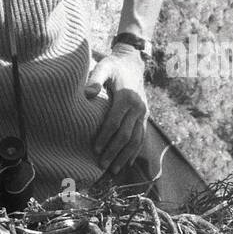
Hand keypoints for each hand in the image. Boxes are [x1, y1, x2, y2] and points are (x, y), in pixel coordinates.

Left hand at [85, 47, 148, 174]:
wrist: (133, 63)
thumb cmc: (114, 66)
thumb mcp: (104, 66)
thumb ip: (95, 78)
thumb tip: (87, 94)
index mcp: (126, 97)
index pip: (114, 122)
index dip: (105, 137)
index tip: (95, 149)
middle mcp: (138, 107)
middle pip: (126, 134)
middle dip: (114, 151)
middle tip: (102, 165)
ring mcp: (143, 113)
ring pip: (136, 139)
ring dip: (125, 156)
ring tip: (114, 170)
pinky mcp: (145, 116)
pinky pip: (142, 136)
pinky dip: (135, 151)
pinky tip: (127, 163)